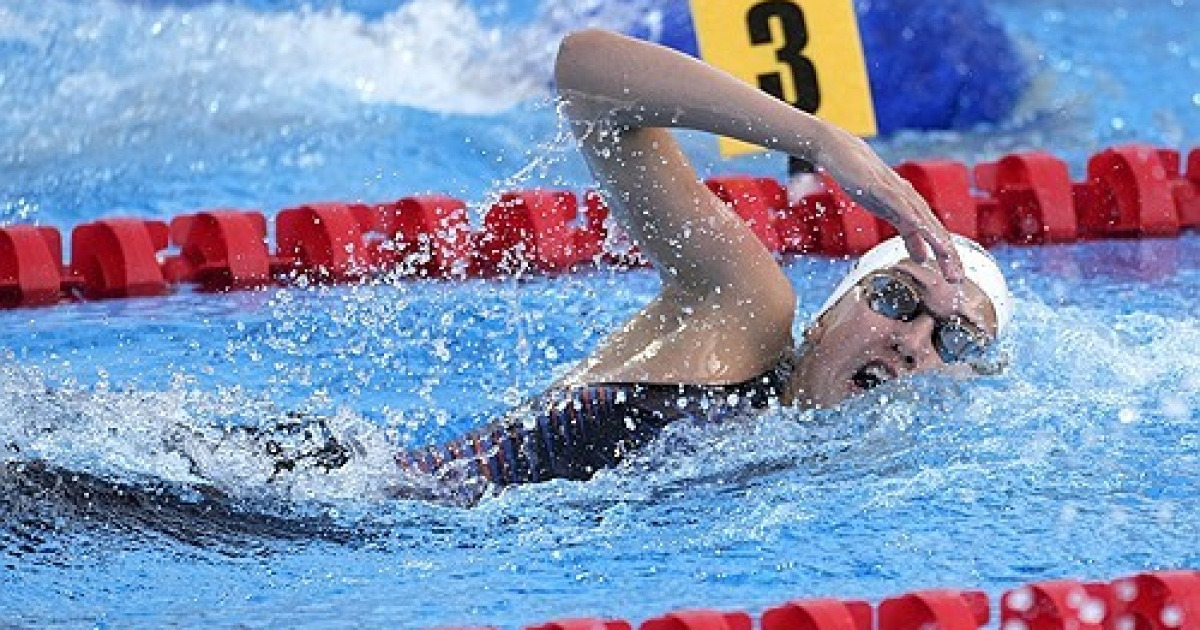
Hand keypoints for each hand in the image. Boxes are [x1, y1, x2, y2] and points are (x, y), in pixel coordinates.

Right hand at [820, 130, 964, 282]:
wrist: (842, 151)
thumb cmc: (865, 182)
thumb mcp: (888, 214)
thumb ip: (908, 234)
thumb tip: (924, 258)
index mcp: (913, 210)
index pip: (935, 238)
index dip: (947, 258)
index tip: (955, 279)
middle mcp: (911, 201)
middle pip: (934, 230)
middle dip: (947, 254)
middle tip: (956, 278)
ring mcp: (897, 192)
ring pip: (921, 218)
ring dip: (935, 237)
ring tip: (947, 256)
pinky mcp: (880, 185)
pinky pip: (898, 202)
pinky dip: (911, 215)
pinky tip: (920, 226)